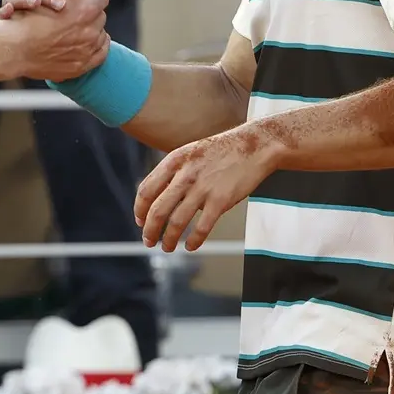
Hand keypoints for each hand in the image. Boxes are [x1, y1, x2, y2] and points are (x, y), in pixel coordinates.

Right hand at [7, 0, 110, 81]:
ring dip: (92, 31)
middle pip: (101, 17)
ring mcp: (86, 50)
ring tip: (77, 30)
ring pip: (101, 35)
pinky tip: (85, 44)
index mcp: (84, 10)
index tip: (80, 1)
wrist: (13, 50)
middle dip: (90, 14)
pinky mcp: (81, 66)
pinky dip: (95, 47)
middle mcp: (89, 31)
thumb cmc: (26, 20)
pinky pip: (101, 54)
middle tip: (76, 15)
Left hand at [135, 126, 279, 251]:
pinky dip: (193, 241)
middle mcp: (185, 175)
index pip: (146, 190)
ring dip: (168, 239)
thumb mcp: (190, 154)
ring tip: (168, 248)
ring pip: (176, 222)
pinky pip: (202, 227)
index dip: (139, 210)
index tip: (141, 222)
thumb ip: (173, 173)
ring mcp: (203, 188)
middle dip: (150, 230)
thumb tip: (158, 198)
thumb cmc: (221, 152)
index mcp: (174, 161)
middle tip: (149, 241)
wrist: (254, 145)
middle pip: (157, 210)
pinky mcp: (221, 200)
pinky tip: (190, 246)